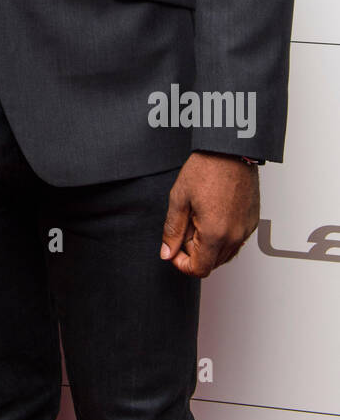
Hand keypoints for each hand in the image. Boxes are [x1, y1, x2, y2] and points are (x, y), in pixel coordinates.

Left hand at [161, 152, 259, 277]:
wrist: (230, 150)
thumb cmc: (206, 168)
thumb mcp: (179, 199)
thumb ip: (172, 230)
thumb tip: (167, 252)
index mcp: (215, 234)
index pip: (199, 269)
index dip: (182, 264)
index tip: (174, 250)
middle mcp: (234, 236)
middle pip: (212, 263)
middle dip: (194, 252)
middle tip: (185, 226)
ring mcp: (246, 229)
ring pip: (225, 254)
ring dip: (209, 245)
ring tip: (198, 218)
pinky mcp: (252, 221)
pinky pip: (236, 240)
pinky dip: (222, 236)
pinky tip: (213, 214)